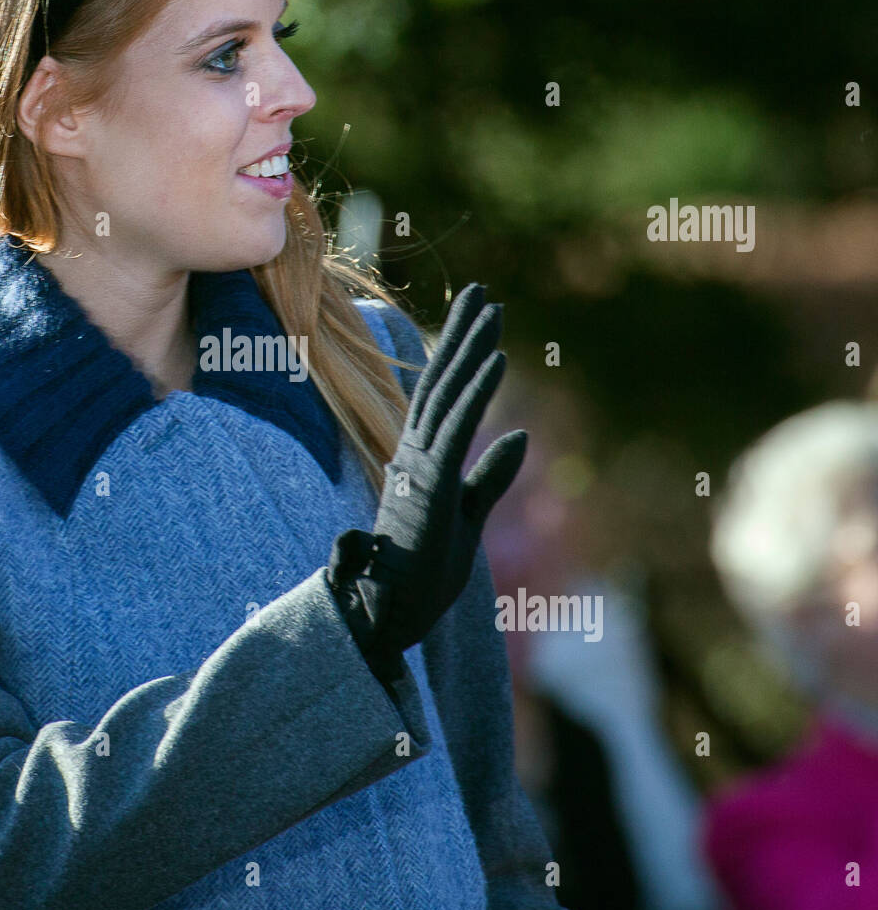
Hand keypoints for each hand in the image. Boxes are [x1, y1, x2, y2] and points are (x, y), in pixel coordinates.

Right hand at [328, 285, 525, 661]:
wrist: (386, 619)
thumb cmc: (422, 577)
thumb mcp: (469, 518)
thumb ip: (492, 477)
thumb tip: (522, 436)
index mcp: (422, 461)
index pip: (443, 396)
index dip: (461, 352)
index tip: (481, 314)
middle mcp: (415, 455)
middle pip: (442, 382)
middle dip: (463, 334)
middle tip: (483, 290)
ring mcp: (419, 469)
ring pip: (449, 395)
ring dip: (471, 349)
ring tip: (493, 308)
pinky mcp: (430, 488)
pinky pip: (459, 429)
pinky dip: (478, 391)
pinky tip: (497, 358)